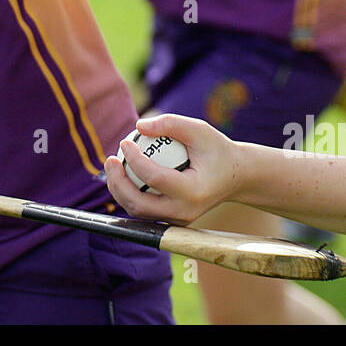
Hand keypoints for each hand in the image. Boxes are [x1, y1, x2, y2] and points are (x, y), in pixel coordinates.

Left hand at [104, 113, 244, 224]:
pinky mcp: (173, 222)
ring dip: (119, 190)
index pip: (154, 178)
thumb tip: (138, 126)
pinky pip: (144, 211)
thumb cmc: (217, 150)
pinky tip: (123, 174)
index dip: (134, 159)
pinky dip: (129, 194)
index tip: (125, 141)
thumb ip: (170, 123)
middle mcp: (185, 212)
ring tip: (113, 166)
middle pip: (140, 205)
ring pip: (138, 212)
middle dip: (118, 183)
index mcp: (193, 192)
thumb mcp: (199, 130)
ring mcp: (178, 221)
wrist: (236, 177)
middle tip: (110, 160)